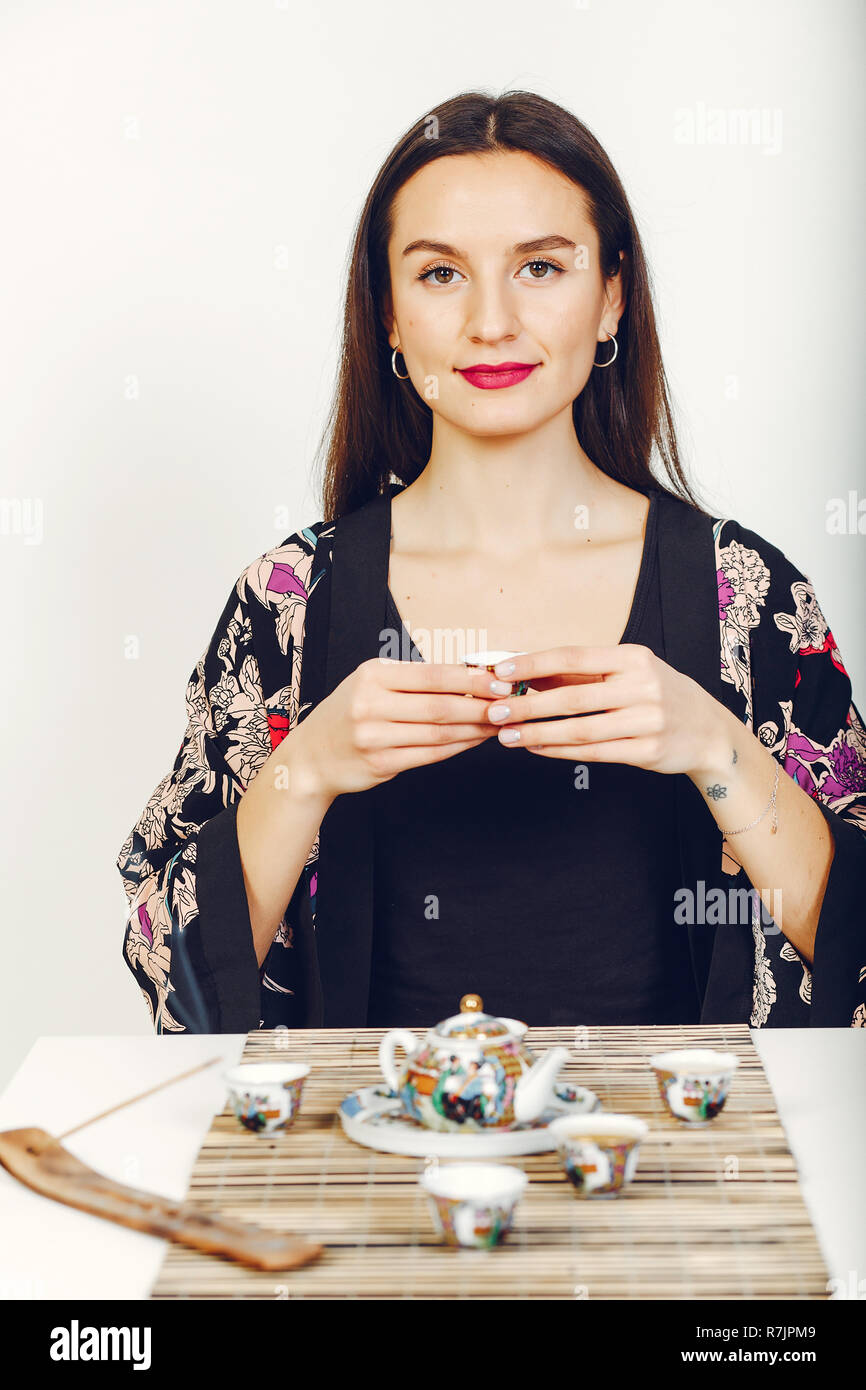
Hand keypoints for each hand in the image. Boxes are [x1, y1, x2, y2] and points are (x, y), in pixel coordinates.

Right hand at [294, 656, 506, 797]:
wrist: (310, 758)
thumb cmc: (349, 715)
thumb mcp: (371, 684)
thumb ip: (413, 681)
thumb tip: (470, 676)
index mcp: (372, 675)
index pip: (433, 675)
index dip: (471, 679)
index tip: (500, 682)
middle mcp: (370, 703)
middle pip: (440, 705)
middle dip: (480, 705)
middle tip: (509, 705)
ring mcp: (374, 736)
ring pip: (439, 732)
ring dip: (474, 728)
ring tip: (497, 723)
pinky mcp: (380, 763)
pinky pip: (430, 754)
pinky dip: (457, 746)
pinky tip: (474, 739)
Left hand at [483, 643, 726, 776]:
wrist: (709, 732)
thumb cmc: (657, 695)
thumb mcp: (626, 673)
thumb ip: (580, 674)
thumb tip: (527, 673)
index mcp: (633, 658)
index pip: (573, 656)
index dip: (533, 664)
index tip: (500, 671)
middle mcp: (643, 686)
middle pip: (572, 696)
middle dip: (527, 705)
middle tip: (493, 711)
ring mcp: (648, 720)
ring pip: (580, 729)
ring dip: (538, 733)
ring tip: (507, 735)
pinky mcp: (648, 751)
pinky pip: (593, 752)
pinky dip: (559, 751)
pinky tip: (535, 748)